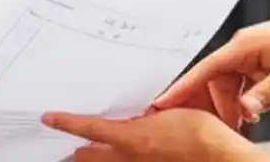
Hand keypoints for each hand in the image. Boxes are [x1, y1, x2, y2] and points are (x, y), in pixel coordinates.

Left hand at [42, 108, 268, 161]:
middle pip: (86, 157)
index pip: (87, 129)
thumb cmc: (201, 134)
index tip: (49, 118)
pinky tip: (125, 154)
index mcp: (130, 138)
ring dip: (95, 157)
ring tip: (88, 150)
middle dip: (75, 149)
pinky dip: (118, 160)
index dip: (65, 122)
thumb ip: (148, 114)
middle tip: (68, 141)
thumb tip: (138, 111)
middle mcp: (128, 159)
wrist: (220, 157)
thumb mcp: (170, 112)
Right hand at [153, 7, 269, 126]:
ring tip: (239, 129)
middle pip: (212, 84)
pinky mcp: (254, 65)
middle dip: (210, 108)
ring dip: (229, 109)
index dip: (181, 87)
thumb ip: (269, 91)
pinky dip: (239, 104)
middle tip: (209, 131)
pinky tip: (248, 119)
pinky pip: (237, 87)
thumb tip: (245, 111)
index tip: (160, 103)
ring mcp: (246, 58)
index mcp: (243, 46)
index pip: (205, 69)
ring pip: (225, 88)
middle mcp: (239, 50)